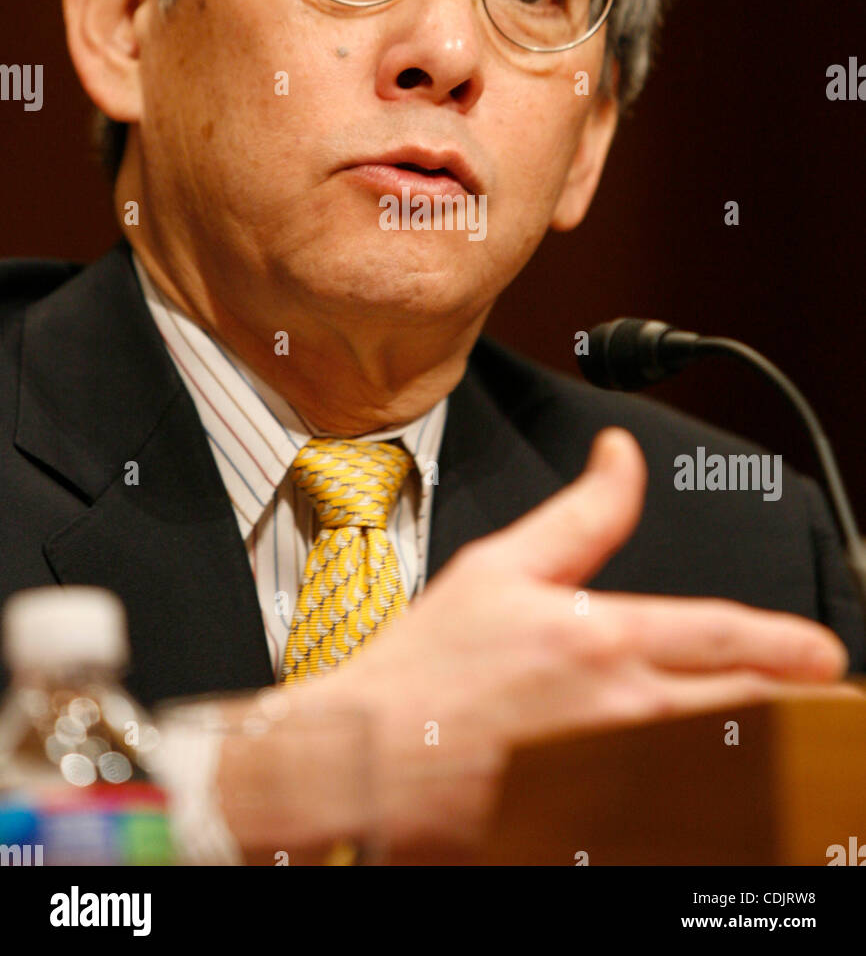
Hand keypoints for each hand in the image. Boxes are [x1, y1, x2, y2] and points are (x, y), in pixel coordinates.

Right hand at [219, 428, 851, 861]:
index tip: (823, 651)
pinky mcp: (592, 816)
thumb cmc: (428, 666)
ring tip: (782, 719)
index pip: (718, 636)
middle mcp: (618, 711)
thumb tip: (621, 457)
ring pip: (714, 751)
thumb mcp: (501, 564)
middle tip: (823, 688)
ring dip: (757, 734)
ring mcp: (611, 773)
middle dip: (792, 695)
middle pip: (738, 703)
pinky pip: (670, 798)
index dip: (782, 642)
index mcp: (598, 640)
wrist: (371, 755)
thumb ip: (581, 513)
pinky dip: (705, 782)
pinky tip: (712, 772)